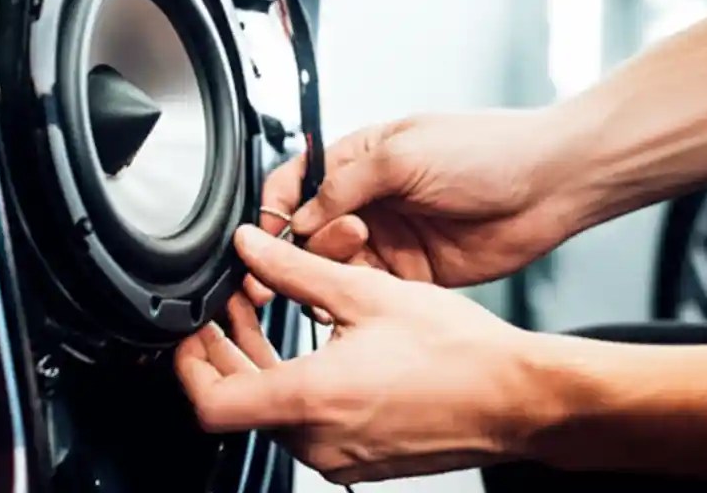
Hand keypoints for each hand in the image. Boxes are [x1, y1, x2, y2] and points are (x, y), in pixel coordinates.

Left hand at [178, 226, 547, 484]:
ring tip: (257, 318)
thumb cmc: (459, 354)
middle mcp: (318, 442)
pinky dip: (293, 385)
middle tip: (220, 313)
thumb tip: (251, 247)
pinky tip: (304, 345)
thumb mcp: (365, 293)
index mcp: (311, 401)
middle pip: (238, 406)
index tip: (188, 335)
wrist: (518, 399)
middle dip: (221, 355)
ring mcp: (340, 458)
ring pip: (272, 414)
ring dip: (257, 366)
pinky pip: (307, 425)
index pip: (212, 405)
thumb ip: (294, 270)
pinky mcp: (361, 460)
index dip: (188, 367)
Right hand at [247, 110, 574, 304]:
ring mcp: (390, 237)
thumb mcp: (402, 155)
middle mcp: (370, 200)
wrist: (550, 185)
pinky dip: (353, 296)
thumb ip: (344, 187)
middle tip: (292, 262)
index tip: (263, 232)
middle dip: (294, 247)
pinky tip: (356, 292)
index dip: (275, 208)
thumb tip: (302, 217)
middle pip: (309, 230)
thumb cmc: (487, 151)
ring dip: (326, 269)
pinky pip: (367, 290)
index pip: (297, 184)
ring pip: (333, 264)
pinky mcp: (412, 273)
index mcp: (360, 160)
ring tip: (349, 259)